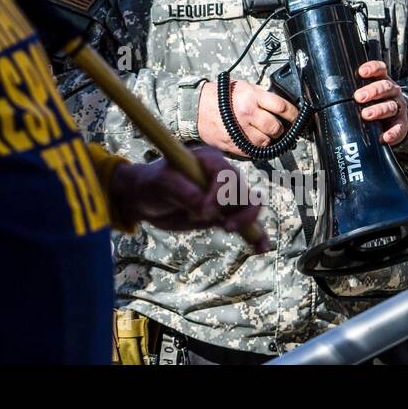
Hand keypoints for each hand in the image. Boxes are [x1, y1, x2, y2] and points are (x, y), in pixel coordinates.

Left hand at [108, 148, 269, 252]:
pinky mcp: (223, 214)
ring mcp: (224, 196)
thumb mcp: (162, 183)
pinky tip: (261, 247)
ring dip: (248, 221)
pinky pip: (245, 224)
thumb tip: (203, 208)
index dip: (220, 194)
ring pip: (249, 207)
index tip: (203, 211)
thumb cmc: (153, 183)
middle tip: (222, 226)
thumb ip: (183, 192)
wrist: (146, 199)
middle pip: (243, 191)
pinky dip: (255, 235)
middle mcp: (221, 176)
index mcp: (208, 161)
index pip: (226, 175)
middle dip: (237, 210)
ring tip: (230, 231)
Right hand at [196, 78, 299, 158]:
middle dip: (279, 129)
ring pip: (266, 141)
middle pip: (276, 127)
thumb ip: (260, 96)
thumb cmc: (218, 96)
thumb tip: (279, 106)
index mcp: (252, 97)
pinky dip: (256, 147)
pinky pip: (254, 150)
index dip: (294, 114)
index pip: (282, 107)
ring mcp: (241, 130)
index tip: (297, 118)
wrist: (195, 108)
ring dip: (267, 139)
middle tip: (276, 127)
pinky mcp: (234, 143)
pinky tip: (252, 140)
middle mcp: (248, 113)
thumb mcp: (242, 87)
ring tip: (261, 133)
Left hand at [353, 60, 407, 145]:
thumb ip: (345, 91)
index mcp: (381, 80)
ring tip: (366, 114)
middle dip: (372, 91)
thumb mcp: (361, 93)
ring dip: (378, 110)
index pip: (380, 69)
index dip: (372, 68)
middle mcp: (391, 91)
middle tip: (358, 97)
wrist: (391, 122)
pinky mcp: (401, 124)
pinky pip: (398, 128)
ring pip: (390, 106)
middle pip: (385, 87)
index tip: (361, 72)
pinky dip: (392, 133)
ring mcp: (397, 107)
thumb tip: (315, 95)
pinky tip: (384, 137)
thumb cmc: (370, 103)